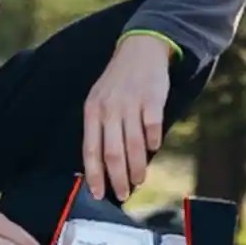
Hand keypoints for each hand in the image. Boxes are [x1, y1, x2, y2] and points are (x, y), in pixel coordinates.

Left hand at [83, 34, 172, 201]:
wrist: (139, 51)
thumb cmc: (117, 83)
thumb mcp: (99, 102)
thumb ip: (100, 129)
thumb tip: (103, 165)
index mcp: (92, 112)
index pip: (90, 150)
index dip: (94, 174)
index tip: (98, 193)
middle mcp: (109, 109)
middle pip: (113, 152)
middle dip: (118, 178)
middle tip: (124, 193)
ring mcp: (130, 103)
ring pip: (133, 144)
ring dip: (137, 167)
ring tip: (138, 179)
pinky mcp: (152, 98)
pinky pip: (152, 126)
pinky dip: (154, 141)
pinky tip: (154, 150)